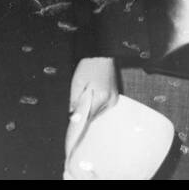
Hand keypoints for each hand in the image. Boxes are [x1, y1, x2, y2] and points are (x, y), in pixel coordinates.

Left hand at [64, 57, 117, 174]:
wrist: (100, 53)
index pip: (90, 118)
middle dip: (85, 119)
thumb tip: (73, 116)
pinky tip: (89, 108)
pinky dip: (96, 108)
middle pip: (95, 116)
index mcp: (102, 98)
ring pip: (99, 112)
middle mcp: (110, 100)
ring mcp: (114, 98)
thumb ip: (75, 101)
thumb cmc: (88, 66)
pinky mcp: (114, 95)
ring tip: (80, 118)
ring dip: (90, 113)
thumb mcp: (77, 83)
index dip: (81, 126)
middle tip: (75, 127)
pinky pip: (103, 106)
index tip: (74, 136)